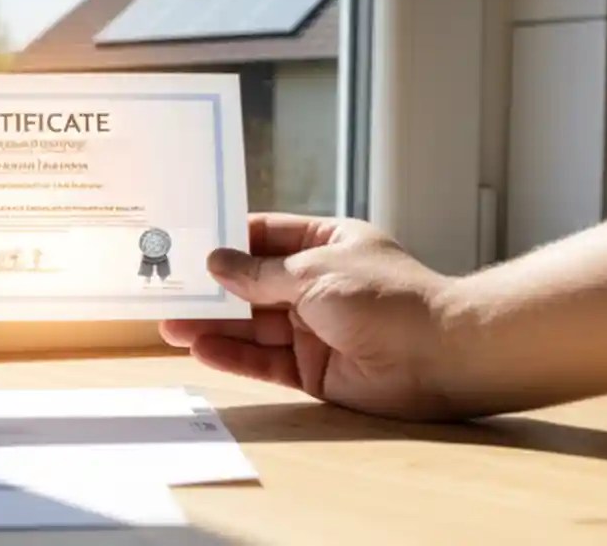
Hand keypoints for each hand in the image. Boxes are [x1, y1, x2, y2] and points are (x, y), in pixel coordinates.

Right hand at [161, 214, 462, 420]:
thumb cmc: (388, 299)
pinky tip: (201, 350)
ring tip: (169, 326)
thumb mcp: (313, 273)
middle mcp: (317, 285)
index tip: (186, 241)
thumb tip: (217, 262)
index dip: (226, 240)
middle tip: (166, 290)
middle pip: (252, 285)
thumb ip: (260, 273)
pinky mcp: (313, 369)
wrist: (440, 358)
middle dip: (211, 289)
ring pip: (252, 326)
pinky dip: (234, 356)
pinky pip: (264, 361)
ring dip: (213, 325)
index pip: (265, 236)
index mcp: (326, 245)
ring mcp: (314, 328)